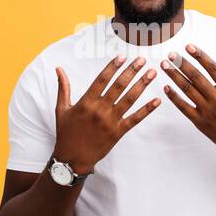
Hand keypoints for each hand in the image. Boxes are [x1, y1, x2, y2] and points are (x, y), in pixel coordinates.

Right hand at [52, 55, 159, 174]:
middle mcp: (99, 110)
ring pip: (129, 99)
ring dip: (142, 85)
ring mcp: (110, 122)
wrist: (72, 158)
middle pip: (118, 86)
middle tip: (142, 60)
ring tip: (152, 73)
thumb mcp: (61, 109)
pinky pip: (135, 119)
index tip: (122, 57)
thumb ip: (63, 87)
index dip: (113, 67)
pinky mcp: (118, 132)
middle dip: (131, 71)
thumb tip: (59, 69)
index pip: (102, 80)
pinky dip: (147, 110)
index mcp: (86, 102)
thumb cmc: (66, 132)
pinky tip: (157, 100)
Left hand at [160, 45, 215, 164]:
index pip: (213, 69)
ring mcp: (208, 112)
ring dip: (174, 76)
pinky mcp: (200, 122)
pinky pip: (184, 107)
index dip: (200, 56)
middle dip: (182, 64)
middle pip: (197, 78)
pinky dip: (174, 97)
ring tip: (164, 65)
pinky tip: (166, 87)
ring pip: (187, 90)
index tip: (188, 46)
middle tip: (170, 53)